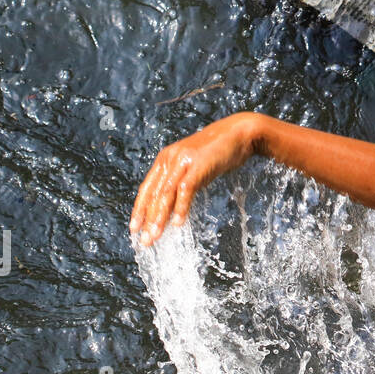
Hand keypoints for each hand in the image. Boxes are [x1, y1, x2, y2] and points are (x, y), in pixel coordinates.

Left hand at [131, 112, 260, 246]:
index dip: (139, 210)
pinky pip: (185, 190)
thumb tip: (173, 203)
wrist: (240, 132)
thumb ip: (181, 178)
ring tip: (155, 236)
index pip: (146, 188)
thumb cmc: (219, 151)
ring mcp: (183, 161)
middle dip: (147, 220)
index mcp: (165, 159)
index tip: (134, 229)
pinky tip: (179, 223)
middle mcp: (170, 159)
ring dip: (159, 218)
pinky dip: (181, 208)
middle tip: (144, 241)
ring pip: (165, 194)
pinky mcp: (198, 165)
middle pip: (153, 194)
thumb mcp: (194, 164)